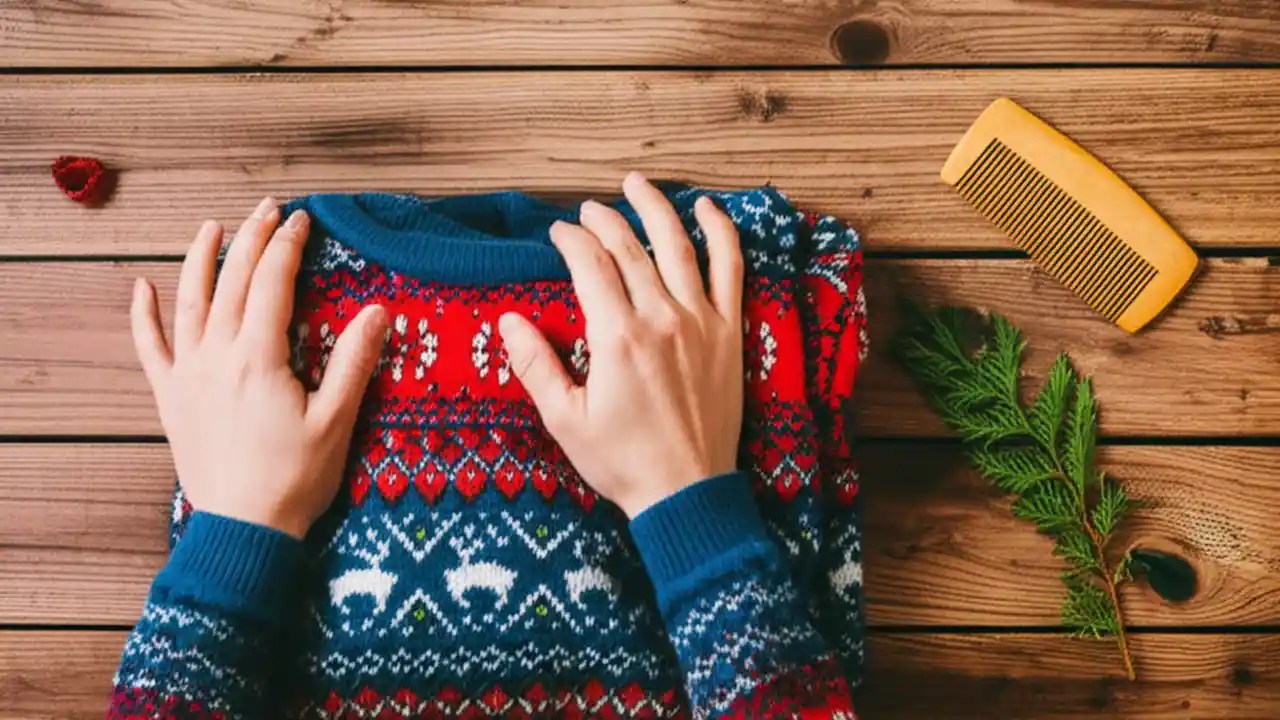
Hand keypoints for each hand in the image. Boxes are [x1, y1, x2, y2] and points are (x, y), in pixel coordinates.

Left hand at [130, 197, 388, 538]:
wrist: (243, 529)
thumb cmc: (295, 479)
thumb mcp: (336, 421)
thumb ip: (354, 362)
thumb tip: (378, 310)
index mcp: (258, 358)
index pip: (273, 284)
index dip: (288, 247)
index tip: (303, 221)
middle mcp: (216, 356)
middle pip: (232, 281)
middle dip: (253, 239)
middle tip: (270, 210)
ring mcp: (187, 374)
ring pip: (189, 302)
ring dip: (200, 259)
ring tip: (213, 227)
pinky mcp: (171, 397)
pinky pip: (150, 347)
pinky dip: (143, 315)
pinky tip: (141, 287)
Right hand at [500, 173, 743, 517]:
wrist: (688, 493)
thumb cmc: (623, 462)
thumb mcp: (565, 420)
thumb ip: (534, 365)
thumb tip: (508, 319)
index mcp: (617, 338)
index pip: (590, 265)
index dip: (571, 240)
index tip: (558, 232)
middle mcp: (661, 319)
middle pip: (629, 248)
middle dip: (604, 220)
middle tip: (587, 209)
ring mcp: (701, 322)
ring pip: (678, 246)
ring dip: (656, 208)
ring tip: (636, 183)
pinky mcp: (729, 333)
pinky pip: (730, 269)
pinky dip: (721, 233)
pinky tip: (708, 209)